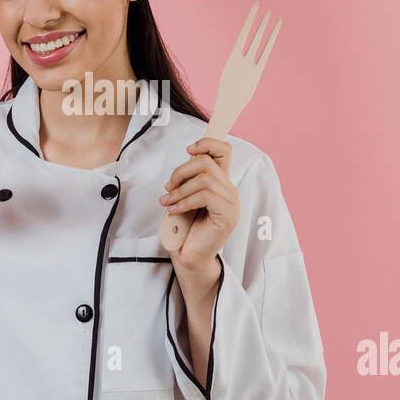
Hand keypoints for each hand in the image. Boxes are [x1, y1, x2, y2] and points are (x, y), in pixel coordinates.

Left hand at [159, 137, 239, 279]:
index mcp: (221, 183)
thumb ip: (189, 178)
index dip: (206, 143)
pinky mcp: (227, 215)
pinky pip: (204, 196)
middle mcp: (230, 190)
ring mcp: (232, 203)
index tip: (188, 150)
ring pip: (204, 179)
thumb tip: (186, 158)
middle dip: (181, 172)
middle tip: (168, 188)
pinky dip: (184, 202)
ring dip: (179, 190)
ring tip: (167, 202)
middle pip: (206, 162)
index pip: (224, 150)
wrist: (189, 256)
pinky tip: (173, 211)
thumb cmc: (185, 228)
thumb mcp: (185, 196)